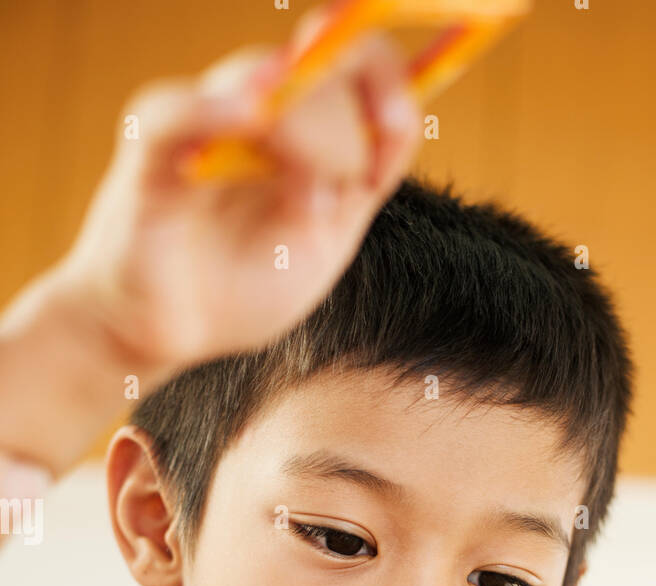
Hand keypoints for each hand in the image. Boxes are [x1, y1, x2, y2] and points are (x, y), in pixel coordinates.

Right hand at [56, 10, 420, 376]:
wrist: (163, 336)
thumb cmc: (236, 292)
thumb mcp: (320, 247)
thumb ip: (354, 192)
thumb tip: (379, 130)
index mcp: (298, 133)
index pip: (350, 68)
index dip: (383, 79)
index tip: (397, 123)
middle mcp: (251, 115)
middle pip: (312, 72)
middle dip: (343, 136)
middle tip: (330, 204)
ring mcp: (201, 125)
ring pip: (259, 83)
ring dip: (303, 134)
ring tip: (304, 205)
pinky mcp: (148, 150)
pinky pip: (177, 112)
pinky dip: (215, 110)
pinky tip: (249, 119)